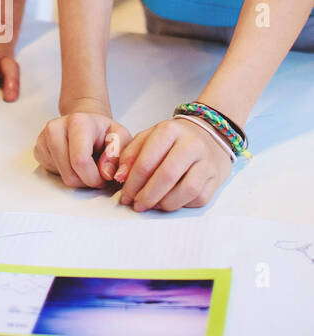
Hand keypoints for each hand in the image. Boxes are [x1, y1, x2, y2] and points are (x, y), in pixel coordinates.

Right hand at [34, 110, 132, 187]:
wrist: (85, 123)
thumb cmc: (103, 132)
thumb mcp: (121, 138)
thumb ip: (120, 154)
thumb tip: (106, 173)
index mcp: (78, 122)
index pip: (80, 161)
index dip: (95, 177)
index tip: (105, 176)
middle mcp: (55, 127)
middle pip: (70, 174)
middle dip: (87, 181)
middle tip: (97, 173)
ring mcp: (43, 138)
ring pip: (62, 177)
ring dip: (78, 179)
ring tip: (87, 167)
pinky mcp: (38, 149)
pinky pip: (54, 174)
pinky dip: (67, 174)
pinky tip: (73, 163)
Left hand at [114, 117, 232, 211]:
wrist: (207, 135)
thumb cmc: (171, 139)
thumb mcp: (147, 137)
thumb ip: (130, 155)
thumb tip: (120, 178)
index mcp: (169, 130)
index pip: (147, 161)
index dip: (133, 182)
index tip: (125, 195)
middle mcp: (191, 145)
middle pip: (167, 176)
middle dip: (148, 195)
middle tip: (137, 205)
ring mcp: (207, 162)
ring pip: (187, 190)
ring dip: (165, 203)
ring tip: (152, 205)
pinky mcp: (216, 178)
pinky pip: (199, 198)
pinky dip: (182, 204)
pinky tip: (169, 202)